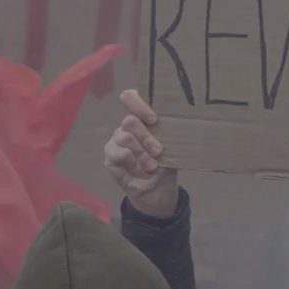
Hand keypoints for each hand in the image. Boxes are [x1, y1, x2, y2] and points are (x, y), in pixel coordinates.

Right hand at [104, 89, 179, 218]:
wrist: (159, 190)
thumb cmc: (166, 162)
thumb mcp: (172, 146)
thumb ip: (168, 132)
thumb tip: (178, 122)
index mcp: (141, 117)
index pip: (130, 98)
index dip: (138, 104)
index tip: (153, 119)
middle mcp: (127, 127)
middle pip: (129, 121)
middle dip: (146, 138)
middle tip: (158, 151)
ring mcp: (116, 142)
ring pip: (123, 138)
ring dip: (141, 154)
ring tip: (152, 166)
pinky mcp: (110, 158)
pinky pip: (118, 155)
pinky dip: (132, 165)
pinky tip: (140, 172)